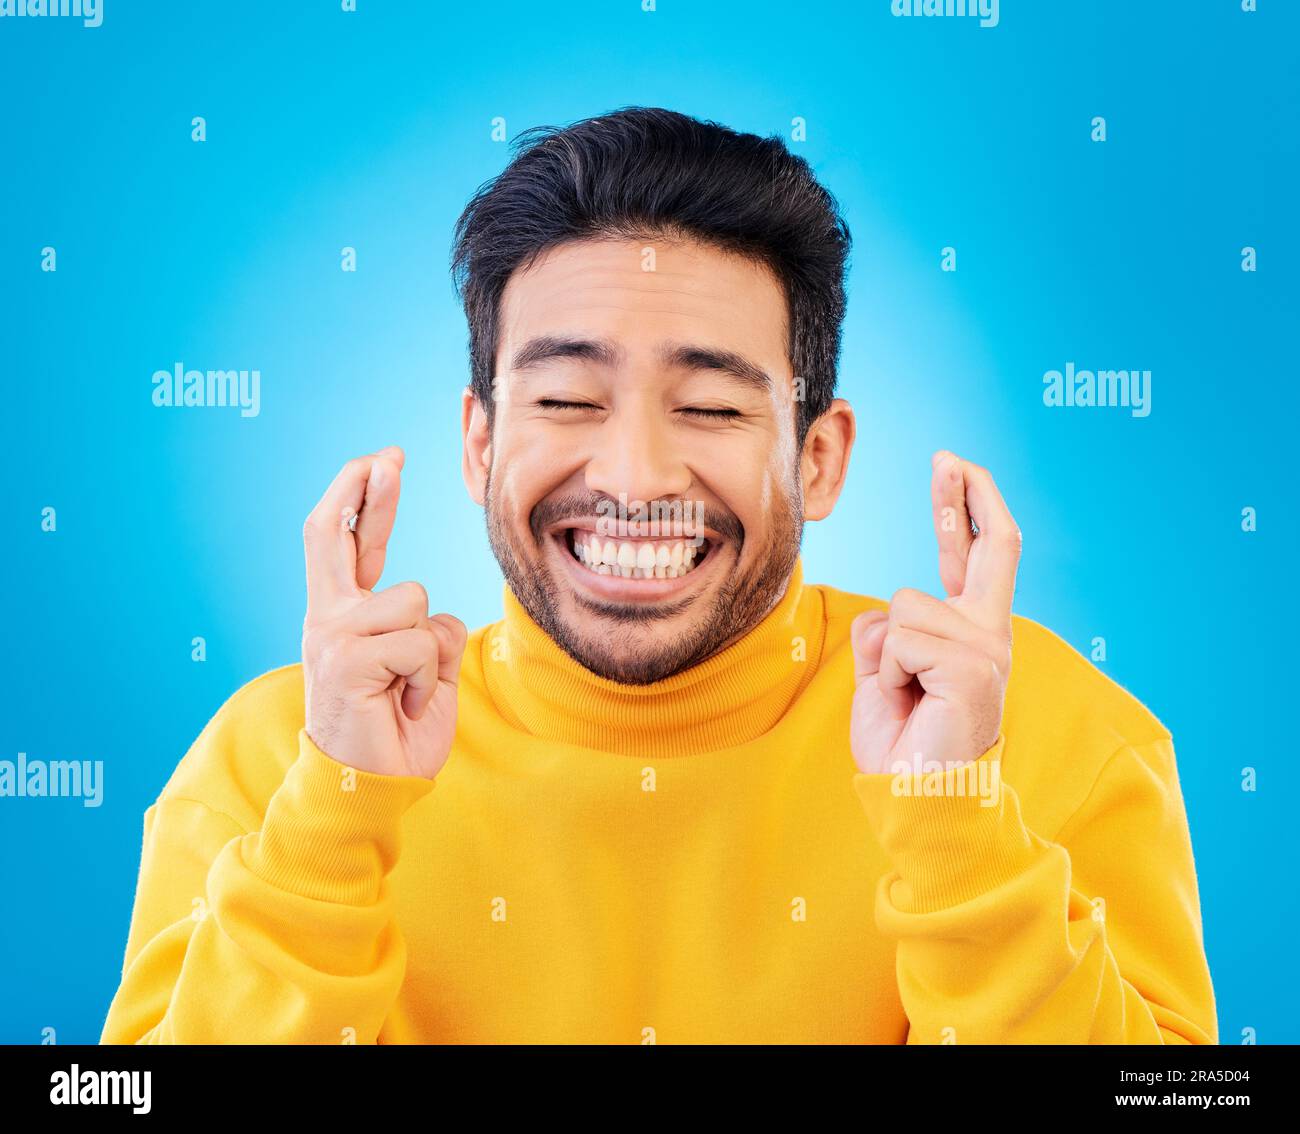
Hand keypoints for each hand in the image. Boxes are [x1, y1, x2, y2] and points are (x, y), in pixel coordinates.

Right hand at [301, 446, 466, 779]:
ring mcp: (331, 637)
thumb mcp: (422, 672)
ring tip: (408, 690)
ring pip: (413, 599)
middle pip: (332, 532)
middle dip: (363, 489)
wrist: (371, 789)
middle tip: (387, 455)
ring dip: (430, 650)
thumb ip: (424, 634)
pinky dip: (427, 677)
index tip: (384, 460)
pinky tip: (403, 704)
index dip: (366, 499)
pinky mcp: (345, 660)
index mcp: (344, 618)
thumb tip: (436, 612)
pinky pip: (419, 642)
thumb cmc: (398, 734)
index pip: (348, 543)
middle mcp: (327, 619)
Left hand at [850, 451, 1020, 775]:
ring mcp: (988, 647)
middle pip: (989, 545)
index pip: (975, 554)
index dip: (963, 506)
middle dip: (962, 492)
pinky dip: (886, 672)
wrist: (916, 796)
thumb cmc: (902, 743)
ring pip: (904, 605)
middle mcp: (990, 632)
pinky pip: (900, 639)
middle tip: (946, 453)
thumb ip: (886, 637)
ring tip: (904, 695)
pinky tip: (910, 701)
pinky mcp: (974, 665)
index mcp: (970, 632)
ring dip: (884, 653)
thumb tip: (880, 614)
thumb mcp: (883, 676)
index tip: (951, 464)